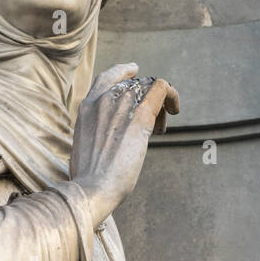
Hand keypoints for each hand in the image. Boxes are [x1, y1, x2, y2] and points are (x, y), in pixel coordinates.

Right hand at [69, 63, 179, 227]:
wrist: (91, 188)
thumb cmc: (88, 179)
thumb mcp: (84, 149)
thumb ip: (95, 135)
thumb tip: (103, 143)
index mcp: (86, 107)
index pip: (107, 77)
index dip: (124, 72)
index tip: (135, 71)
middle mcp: (103, 99)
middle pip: (133, 84)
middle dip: (144, 99)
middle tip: (153, 124)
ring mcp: (121, 105)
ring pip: (148, 87)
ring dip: (158, 106)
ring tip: (159, 130)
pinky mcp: (141, 117)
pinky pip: (161, 89)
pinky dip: (172, 95)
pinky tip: (175, 109)